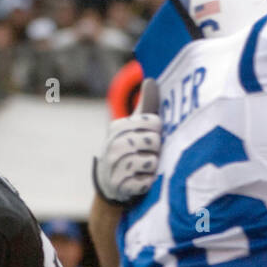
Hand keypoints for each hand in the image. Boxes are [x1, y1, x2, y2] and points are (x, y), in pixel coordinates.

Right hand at [92, 77, 161, 204]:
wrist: (109, 181)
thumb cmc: (128, 148)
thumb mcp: (133, 126)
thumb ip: (145, 105)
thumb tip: (150, 80)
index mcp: (117, 127)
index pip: (152, 121)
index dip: (158, 129)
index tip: (152, 134)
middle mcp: (113, 146)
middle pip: (154, 141)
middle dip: (157, 148)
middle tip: (148, 152)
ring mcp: (115, 167)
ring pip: (152, 162)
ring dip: (153, 166)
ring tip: (144, 166)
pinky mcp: (121, 187)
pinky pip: (148, 182)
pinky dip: (149, 182)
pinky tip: (140, 179)